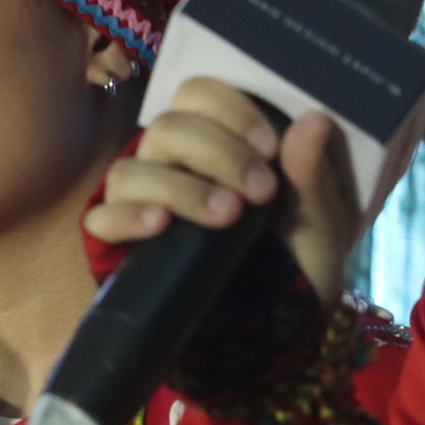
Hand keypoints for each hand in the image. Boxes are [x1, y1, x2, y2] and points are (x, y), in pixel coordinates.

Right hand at [87, 78, 361, 303]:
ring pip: (130, 170)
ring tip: (226, 216)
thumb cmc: (300, 262)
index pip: (200, 94)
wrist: (276, 331)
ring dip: (179, 186)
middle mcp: (173, 163)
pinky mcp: (120, 244)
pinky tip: (160, 227)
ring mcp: (143, 202)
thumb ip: (315, 175)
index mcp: (219, 140)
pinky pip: (101, 219)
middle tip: (260, 191)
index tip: (269, 147)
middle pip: (167, 127)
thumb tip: (312, 121)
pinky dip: (126, 217)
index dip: (230, 109)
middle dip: (216, 151)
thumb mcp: (324, 223)